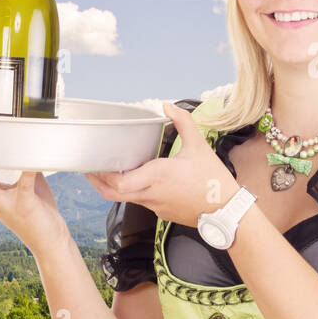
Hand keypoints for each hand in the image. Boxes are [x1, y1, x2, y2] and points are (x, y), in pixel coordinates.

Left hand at [84, 100, 239, 226]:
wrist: (227, 212)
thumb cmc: (214, 181)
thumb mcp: (199, 146)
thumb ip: (183, 122)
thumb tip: (168, 105)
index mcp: (159, 176)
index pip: (121, 182)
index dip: (105, 175)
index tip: (98, 162)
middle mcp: (152, 194)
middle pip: (114, 193)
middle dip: (99, 181)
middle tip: (91, 168)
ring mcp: (155, 206)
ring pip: (126, 199)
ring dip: (115, 186)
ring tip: (108, 171)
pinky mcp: (161, 213)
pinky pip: (141, 202)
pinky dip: (133, 192)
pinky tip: (136, 180)